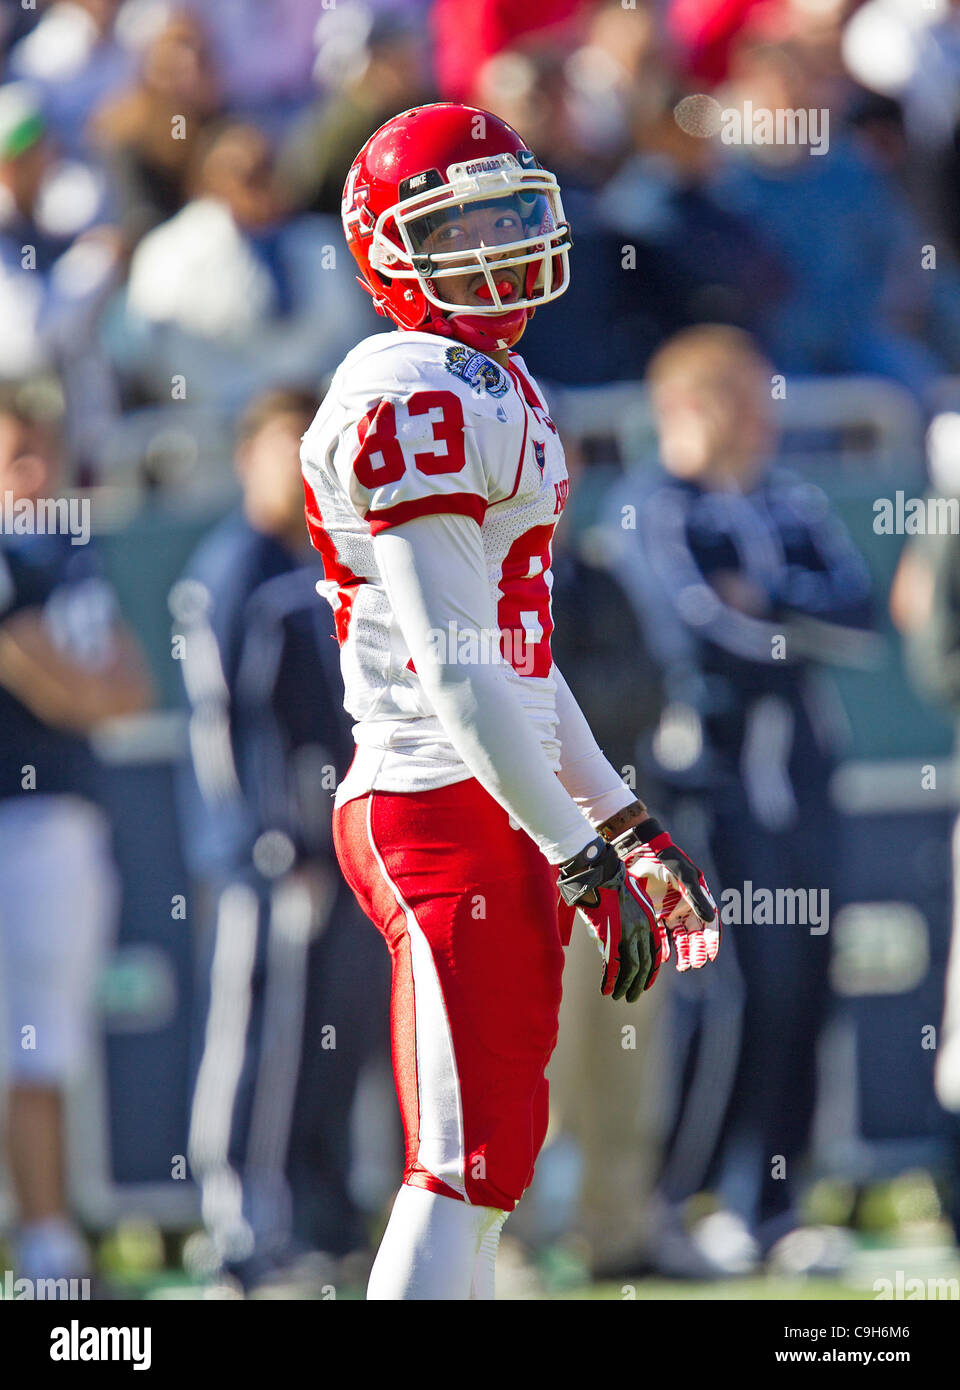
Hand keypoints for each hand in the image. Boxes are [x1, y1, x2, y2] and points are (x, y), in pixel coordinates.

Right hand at [557, 837, 667, 1000]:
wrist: (599, 874)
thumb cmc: (610, 883)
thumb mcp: (630, 900)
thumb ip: (631, 919)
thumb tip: (622, 937)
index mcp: (647, 920)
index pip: (654, 953)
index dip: (651, 972)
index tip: (646, 984)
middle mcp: (641, 929)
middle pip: (644, 964)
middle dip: (639, 984)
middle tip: (632, 997)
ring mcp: (627, 933)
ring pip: (631, 968)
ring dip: (625, 986)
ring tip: (618, 997)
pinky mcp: (611, 936)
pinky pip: (614, 965)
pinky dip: (611, 980)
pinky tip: (606, 990)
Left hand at [607, 817, 719, 970]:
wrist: (638, 851)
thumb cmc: (665, 860)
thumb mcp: (684, 876)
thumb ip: (695, 896)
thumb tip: (710, 918)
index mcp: (696, 898)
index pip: (708, 924)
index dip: (711, 941)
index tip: (711, 956)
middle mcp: (684, 907)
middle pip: (694, 935)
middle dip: (696, 951)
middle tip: (696, 965)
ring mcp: (668, 911)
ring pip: (678, 938)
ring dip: (681, 952)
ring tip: (683, 967)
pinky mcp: (652, 913)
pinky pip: (659, 934)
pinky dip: (663, 946)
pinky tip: (663, 958)